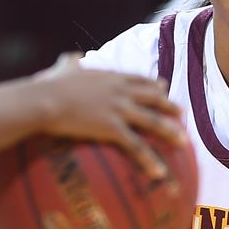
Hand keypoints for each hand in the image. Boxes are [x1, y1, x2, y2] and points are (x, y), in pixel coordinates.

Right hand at [26, 55, 187, 182]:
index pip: (139, 79)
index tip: (164, 88)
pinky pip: (137, 146)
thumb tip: (72, 56)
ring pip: (153, 122)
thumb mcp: (63, 67)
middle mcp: (120, 91)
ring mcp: (119, 109)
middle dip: (170, 106)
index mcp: (111, 76)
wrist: (44, 99)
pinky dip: (150, 160)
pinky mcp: (112, 128)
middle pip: (153, 98)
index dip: (154, 84)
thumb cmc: (49, 85)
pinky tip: (160, 172)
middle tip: (182, 114)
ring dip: (170, 132)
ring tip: (183, 143)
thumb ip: (71, 60)